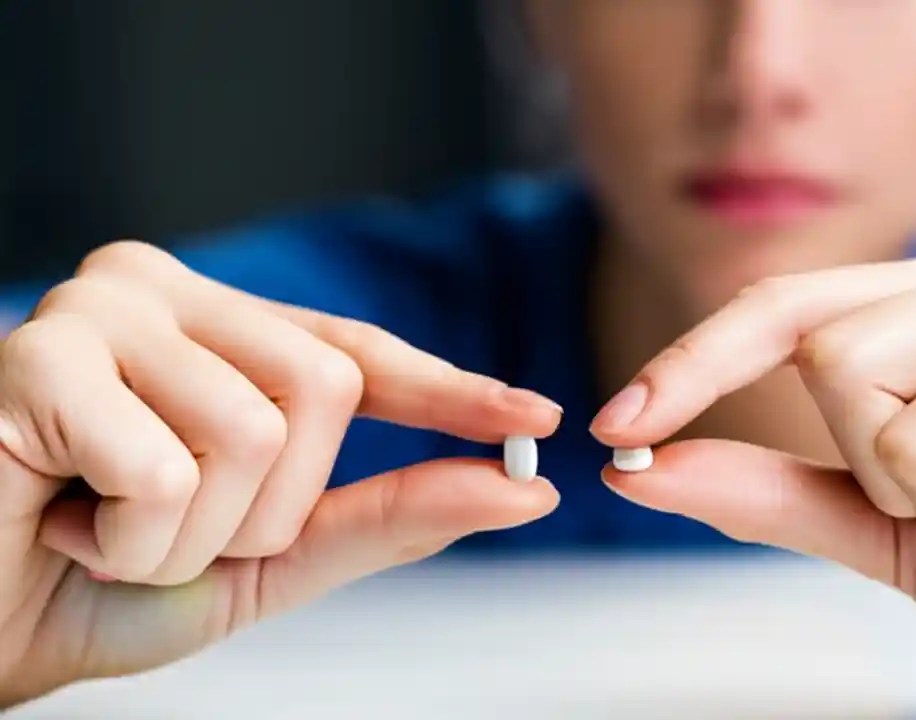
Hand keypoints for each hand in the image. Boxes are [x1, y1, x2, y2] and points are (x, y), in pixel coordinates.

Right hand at [0, 242, 561, 706]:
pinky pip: (168, 468)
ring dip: (190, 535)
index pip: (362, 353)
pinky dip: (129, 538)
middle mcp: (166, 292)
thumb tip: (524, 489)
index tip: (534, 419)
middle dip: (265, 510)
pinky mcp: (42, 353)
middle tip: (164, 527)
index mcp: (220, 330)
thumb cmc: (98, 583)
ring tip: (105, 526)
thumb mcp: (268, 558)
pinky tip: (62, 519)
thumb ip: (390, 517)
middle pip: (327, 391)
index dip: (451, 392)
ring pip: (256, 434)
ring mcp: (102, 309)